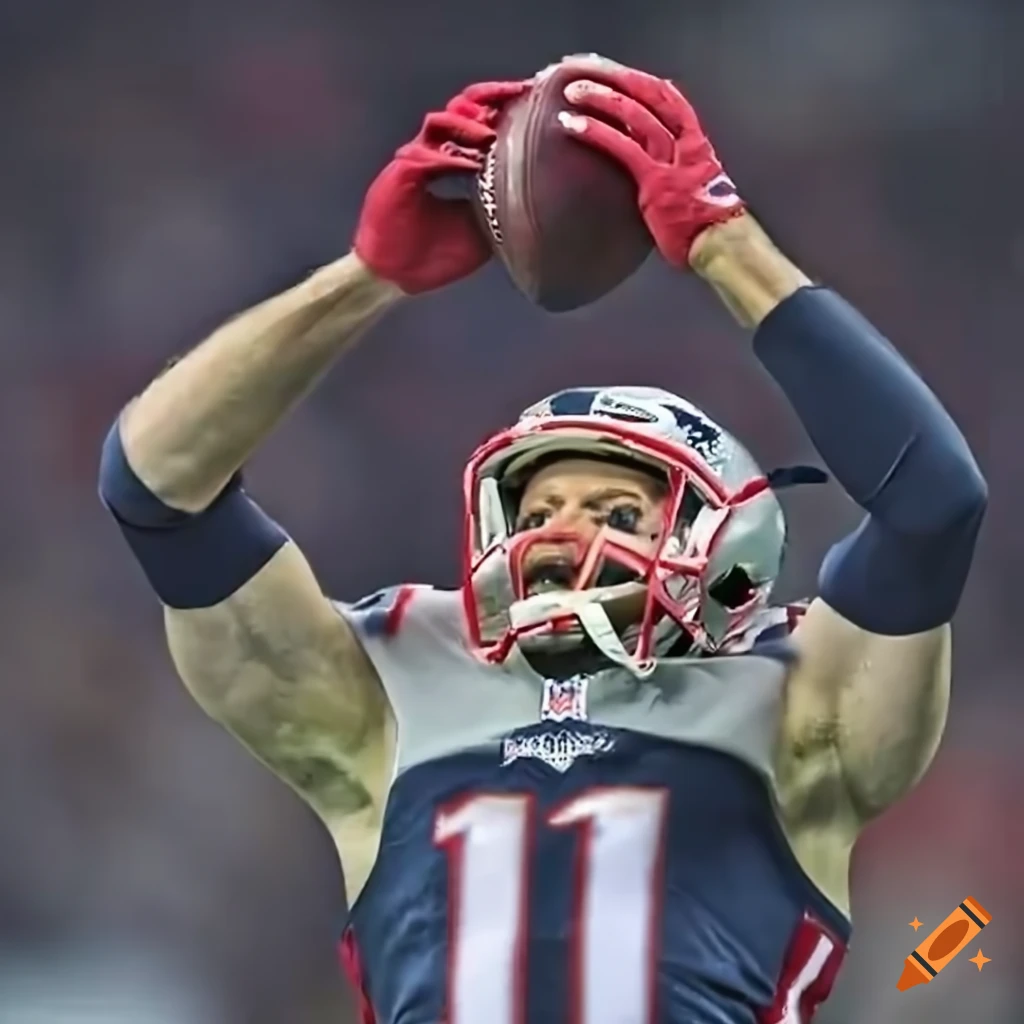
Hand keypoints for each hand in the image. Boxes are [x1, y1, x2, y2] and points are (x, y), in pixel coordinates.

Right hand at [354, 80, 526, 293]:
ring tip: (490, 134)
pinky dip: (451, 157)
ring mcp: (416, 160)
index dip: (502, 108)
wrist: (398, 275)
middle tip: (518, 94)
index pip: (479, 121)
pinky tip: (472, 165)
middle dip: (490, 97)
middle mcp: (435, 153)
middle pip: (462, 107)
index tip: (531, 102)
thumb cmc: (435, 254)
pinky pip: (426, 155)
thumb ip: (501, 204)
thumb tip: (536, 194)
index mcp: (454, 160)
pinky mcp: (402, 175)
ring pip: (442, 121)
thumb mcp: (483, 228)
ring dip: (468, 124)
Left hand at [556, 59, 744, 268]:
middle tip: (584, 68)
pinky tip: (572, 125)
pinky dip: (596, 132)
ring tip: (571, 91)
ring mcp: (672, 161)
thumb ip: (672, 172)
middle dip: (615, 77)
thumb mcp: (692, 189)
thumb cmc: (702, 227)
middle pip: (649, 95)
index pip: (667, 97)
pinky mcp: (656, 181)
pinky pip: (623, 147)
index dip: (638, 81)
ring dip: (601, 97)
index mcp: (694, 143)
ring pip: (635, 114)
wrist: (720, 246)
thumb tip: (647, 169)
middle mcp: (685, 143)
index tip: (612, 71)